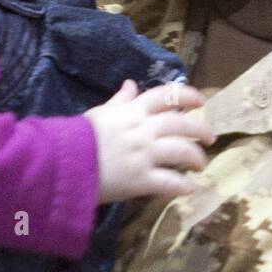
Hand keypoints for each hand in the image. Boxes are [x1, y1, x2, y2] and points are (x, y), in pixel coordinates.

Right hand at [85, 81, 214, 203]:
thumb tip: (131, 83)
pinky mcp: (140, 180)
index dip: (188, 96)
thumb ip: (120, 100)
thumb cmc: (77, 137)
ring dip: (197, 158)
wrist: (62, 163)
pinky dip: (183, 186)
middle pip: (182, 124)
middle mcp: (143, 129)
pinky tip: (190, 189)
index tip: (202, 101)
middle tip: (210, 138)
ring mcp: (144, 154)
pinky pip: (170, 182)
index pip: (167, 96)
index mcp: (133, 111)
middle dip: (201, 130)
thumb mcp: (100, 113)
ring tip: (201, 165)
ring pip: (182, 151)